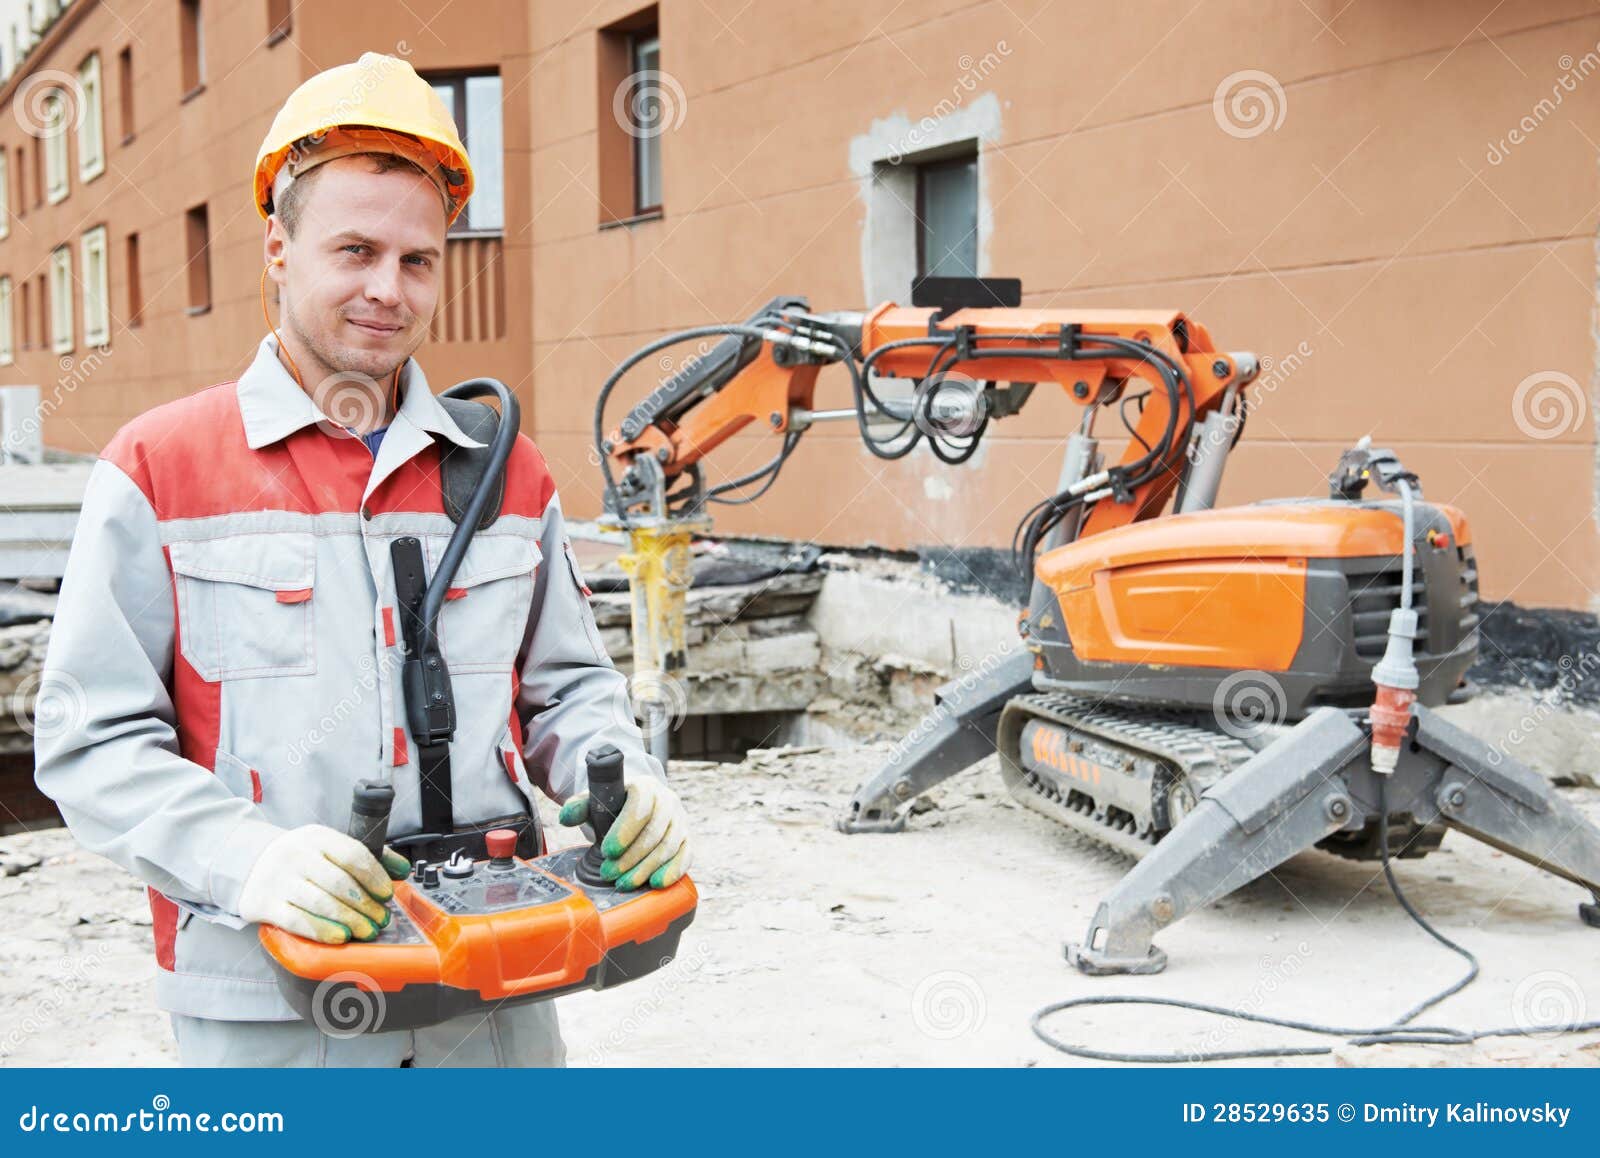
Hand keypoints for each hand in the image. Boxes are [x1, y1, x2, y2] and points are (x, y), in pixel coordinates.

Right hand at [236, 825, 408, 942]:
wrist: (250, 861)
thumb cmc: (301, 858)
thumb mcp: (328, 846)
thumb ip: (366, 856)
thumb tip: (402, 870)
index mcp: (317, 837)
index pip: (352, 854)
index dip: (374, 876)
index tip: (387, 894)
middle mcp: (296, 855)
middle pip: (339, 882)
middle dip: (365, 904)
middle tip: (382, 919)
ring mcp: (278, 879)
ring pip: (321, 903)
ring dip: (349, 920)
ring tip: (367, 930)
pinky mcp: (264, 903)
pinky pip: (298, 920)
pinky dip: (322, 930)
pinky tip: (340, 936)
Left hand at [559, 777, 691, 889]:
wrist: (639, 806)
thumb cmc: (615, 805)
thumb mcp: (595, 800)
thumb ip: (578, 806)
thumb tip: (566, 817)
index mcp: (646, 786)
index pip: (640, 806)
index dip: (624, 830)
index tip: (607, 851)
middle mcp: (667, 801)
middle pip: (654, 832)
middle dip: (630, 858)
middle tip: (608, 874)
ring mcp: (680, 820)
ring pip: (668, 846)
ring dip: (645, 868)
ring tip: (623, 883)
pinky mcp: (687, 839)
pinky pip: (686, 855)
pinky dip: (672, 871)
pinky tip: (655, 883)